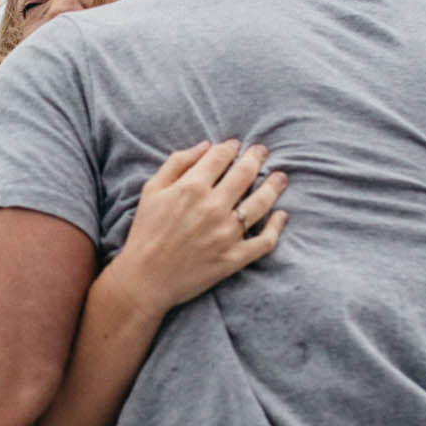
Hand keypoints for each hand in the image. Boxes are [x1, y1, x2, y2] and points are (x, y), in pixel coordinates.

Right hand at [114, 140, 287, 316]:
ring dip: (274, 186)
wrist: (144, 279)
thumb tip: (205, 146)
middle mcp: (213, 207)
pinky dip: (276, 227)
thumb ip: (177, 163)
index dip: (230, 147)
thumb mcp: (152, 190)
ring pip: (261, 202)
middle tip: (262, 151)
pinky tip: (281, 215)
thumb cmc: (145, 233)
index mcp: (191, 188)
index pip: (220, 157)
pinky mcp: (234, 257)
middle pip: (245, 174)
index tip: (235, 145)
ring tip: (280, 178)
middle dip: (256, 157)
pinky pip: (265, 241)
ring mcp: (226, 233)